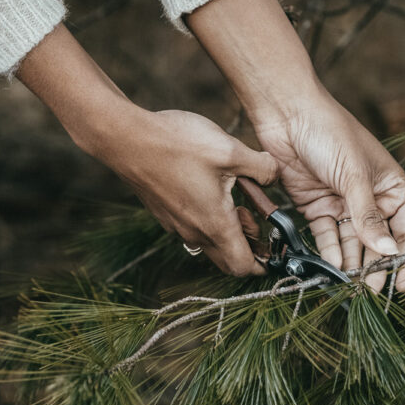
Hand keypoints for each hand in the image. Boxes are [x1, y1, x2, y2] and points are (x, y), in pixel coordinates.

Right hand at [16, 25, 276, 277]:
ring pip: (210, 243)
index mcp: (215, 225)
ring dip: (229, 230)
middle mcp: (194, 232)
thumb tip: (275, 175)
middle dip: (249, 247)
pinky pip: (194, 228)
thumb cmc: (177, 145)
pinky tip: (213, 188)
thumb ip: (262, 166)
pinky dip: (210, 219)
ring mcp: (176, 224)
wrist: (126, 138)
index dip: (265, 265)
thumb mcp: (231, 150)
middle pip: (227, 259)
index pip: (243, 266)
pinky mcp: (165, 212)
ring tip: (237, 197)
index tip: (277, 251)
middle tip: (258, 218)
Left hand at [253, 91, 404, 292]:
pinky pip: (326, 237)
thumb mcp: (354, 176)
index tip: (403, 285)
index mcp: (392, 187)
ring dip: (350, 264)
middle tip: (369, 293)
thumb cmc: (330, 132)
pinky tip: (329, 269)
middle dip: (374, 268)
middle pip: (377, 243)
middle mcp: (370, 198)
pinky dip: (328, 253)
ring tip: (347, 286)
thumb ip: (368, 217)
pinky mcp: (316, 206)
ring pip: (350, 244)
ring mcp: (342, 203)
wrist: (287, 113)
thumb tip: (388, 251)